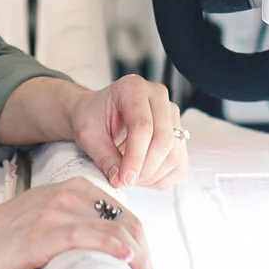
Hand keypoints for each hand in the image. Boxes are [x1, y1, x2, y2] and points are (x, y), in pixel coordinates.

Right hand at [0, 179, 152, 268]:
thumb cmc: (5, 236)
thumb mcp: (47, 216)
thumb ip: (76, 221)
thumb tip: (109, 252)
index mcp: (75, 189)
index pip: (126, 215)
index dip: (143, 244)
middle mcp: (70, 195)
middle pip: (127, 223)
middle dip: (146, 256)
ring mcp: (57, 212)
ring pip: (115, 231)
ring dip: (137, 262)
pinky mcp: (44, 233)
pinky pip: (87, 237)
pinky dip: (112, 247)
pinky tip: (125, 260)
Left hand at [72, 75, 187, 189]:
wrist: (97, 113)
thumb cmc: (92, 117)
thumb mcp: (89, 135)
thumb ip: (105, 157)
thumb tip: (121, 180)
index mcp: (133, 88)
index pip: (143, 126)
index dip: (135, 158)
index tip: (124, 179)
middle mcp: (157, 96)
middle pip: (164, 139)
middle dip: (144, 168)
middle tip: (125, 180)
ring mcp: (172, 114)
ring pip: (175, 153)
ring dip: (153, 174)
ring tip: (130, 177)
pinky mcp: (178, 133)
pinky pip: (180, 163)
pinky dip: (162, 177)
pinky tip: (143, 176)